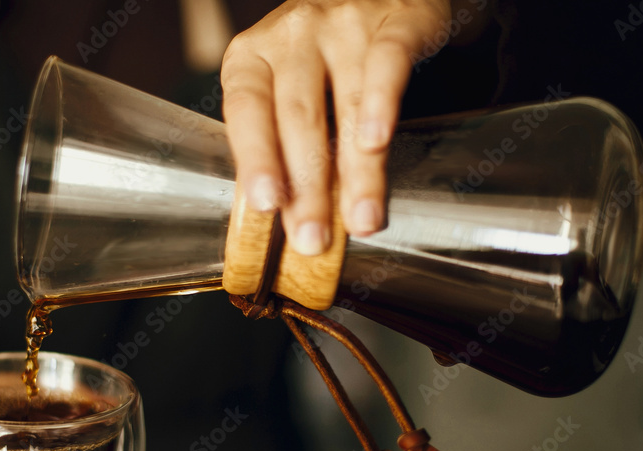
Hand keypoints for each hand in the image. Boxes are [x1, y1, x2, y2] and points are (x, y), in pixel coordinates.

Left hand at [221, 0, 450, 254]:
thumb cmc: (326, 56)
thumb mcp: (288, 89)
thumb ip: (283, 144)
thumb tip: (287, 221)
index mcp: (253, 57)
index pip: (246, 111)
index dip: (256, 159)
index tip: (267, 205)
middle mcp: (293, 35)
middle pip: (297, 118)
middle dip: (308, 186)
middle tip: (314, 238)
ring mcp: (344, 24)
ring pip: (346, 103)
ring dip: (356, 171)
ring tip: (362, 220)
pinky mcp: (396, 21)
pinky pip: (387, 63)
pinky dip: (381, 105)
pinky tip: (378, 143)